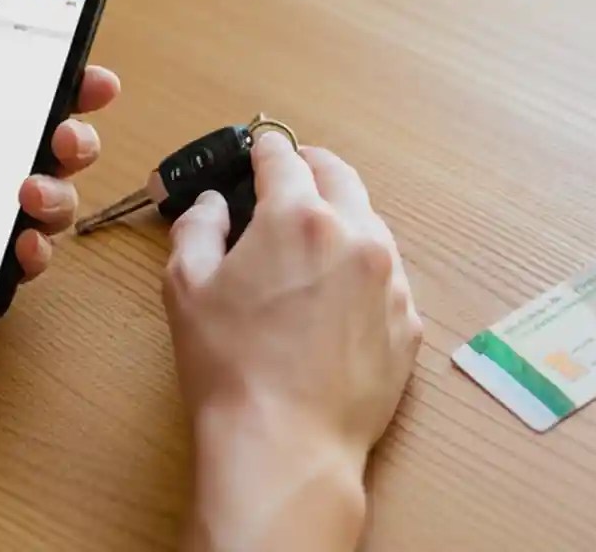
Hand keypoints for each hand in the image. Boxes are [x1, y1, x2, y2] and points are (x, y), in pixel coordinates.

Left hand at [0, 0, 118, 337]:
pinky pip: (24, 266)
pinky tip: (22, 244)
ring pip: (54, 208)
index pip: (27, 103)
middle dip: (81, 140)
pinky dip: (37, 255)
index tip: (92, 78)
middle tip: (64, 136)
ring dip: (61, 196)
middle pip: (58, 155)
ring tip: (27, 192)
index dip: (71, 89)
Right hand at [163, 133, 421, 549]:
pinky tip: (334, 301)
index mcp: (300, 217)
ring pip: (370, 225)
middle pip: (340, 176)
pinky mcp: (409, 324)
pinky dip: (362, 272)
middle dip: (311, 169)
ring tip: (310, 247)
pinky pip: (386, 277)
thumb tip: (212, 206)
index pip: (283, 156)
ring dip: (341, 221)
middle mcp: (357, 236)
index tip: (256, 151)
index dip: (263, 149)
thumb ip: (197, 228)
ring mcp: (391, 281)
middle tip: (289, 179)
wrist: (285, 447)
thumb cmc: (230, 368)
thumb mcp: (187, 287)